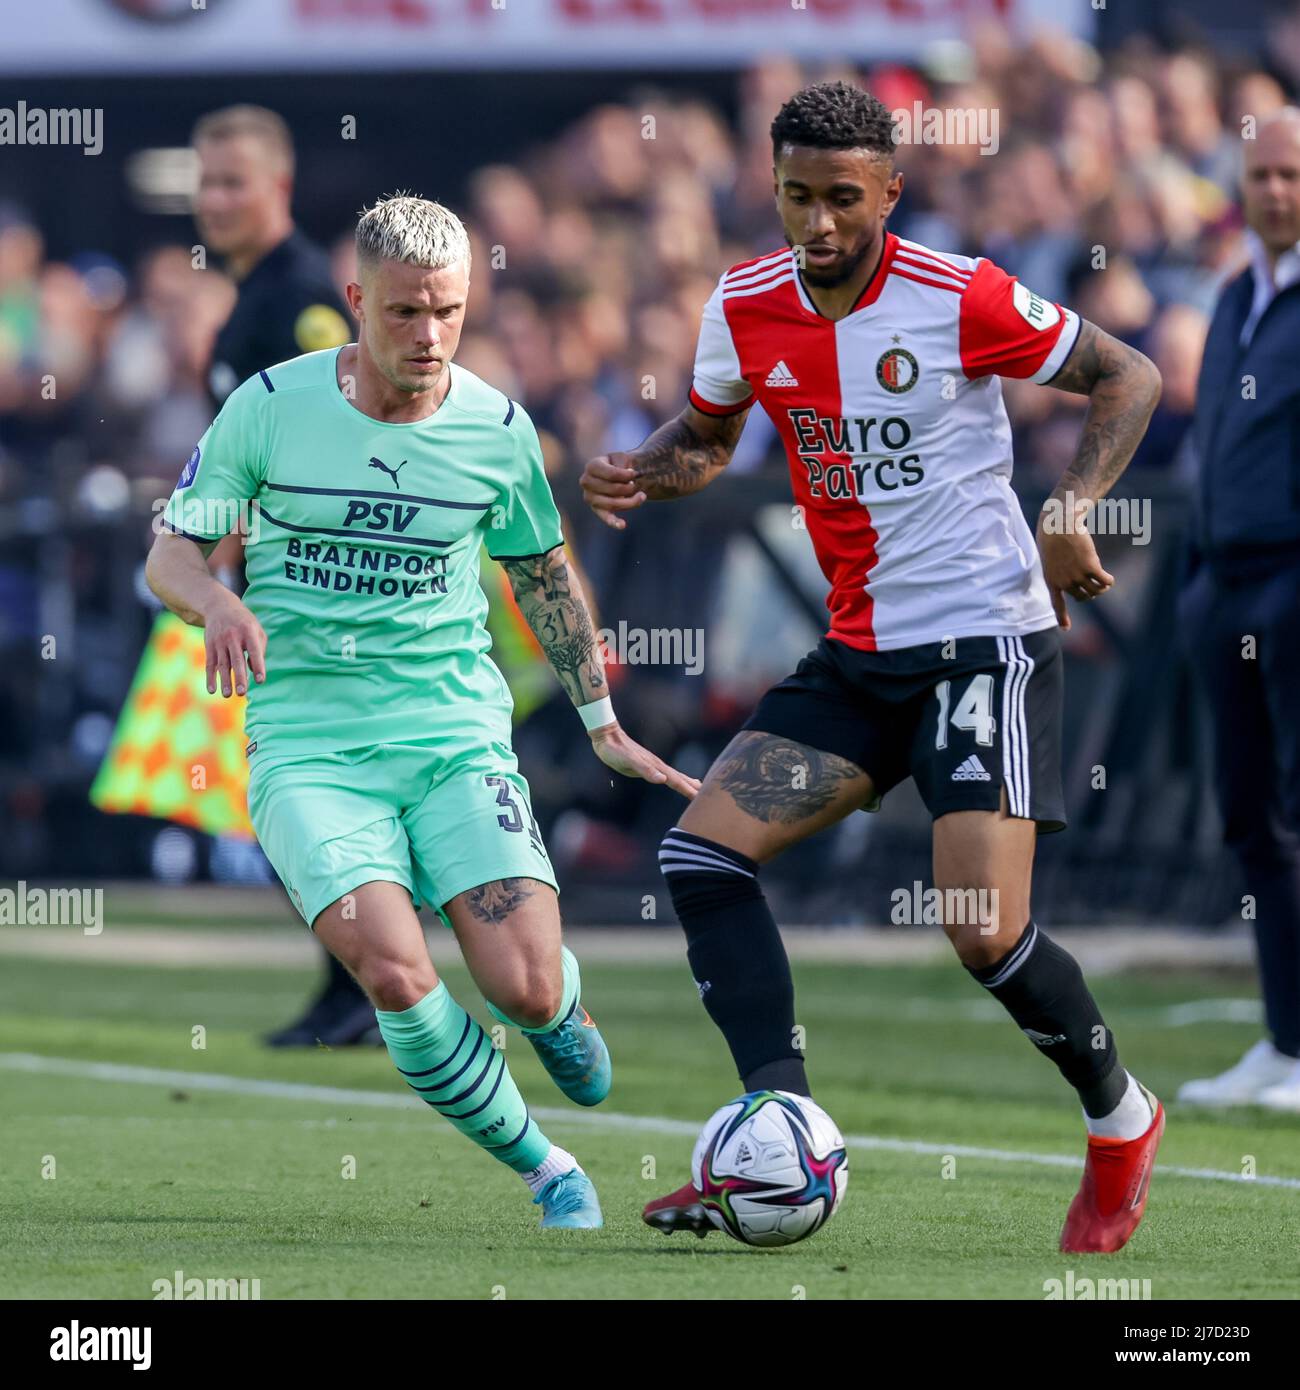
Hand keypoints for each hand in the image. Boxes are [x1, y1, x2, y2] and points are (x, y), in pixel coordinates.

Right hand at [201, 590, 266, 696]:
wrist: (219, 607)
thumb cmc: (245, 623)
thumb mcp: (257, 630)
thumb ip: (260, 650)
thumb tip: (253, 671)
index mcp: (248, 632)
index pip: (254, 651)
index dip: (258, 666)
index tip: (260, 680)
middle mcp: (233, 637)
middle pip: (236, 660)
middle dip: (239, 677)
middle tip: (242, 693)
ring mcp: (220, 642)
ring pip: (222, 664)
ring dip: (224, 680)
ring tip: (228, 695)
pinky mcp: (210, 646)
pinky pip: (210, 663)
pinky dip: (210, 677)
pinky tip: (212, 689)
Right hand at [580, 451, 645, 530]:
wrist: (614, 473)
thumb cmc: (618, 464)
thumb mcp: (621, 458)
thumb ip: (624, 465)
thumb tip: (630, 476)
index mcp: (592, 466)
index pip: (611, 474)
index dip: (627, 475)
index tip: (635, 473)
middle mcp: (586, 482)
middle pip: (613, 489)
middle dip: (629, 488)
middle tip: (636, 484)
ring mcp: (590, 497)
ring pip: (612, 503)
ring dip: (630, 502)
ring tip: (642, 496)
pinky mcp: (596, 509)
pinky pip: (605, 517)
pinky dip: (614, 522)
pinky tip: (622, 525)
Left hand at [588, 723, 700, 799]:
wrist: (607, 736)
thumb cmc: (615, 750)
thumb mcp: (628, 761)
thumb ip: (645, 770)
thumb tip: (663, 780)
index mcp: (655, 766)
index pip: (675, 781)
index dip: (687, 789)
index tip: (700, 797)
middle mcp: (656, 766)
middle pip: (678, 778)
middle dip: (691, 787)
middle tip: (704, 796)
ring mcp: (651, 765)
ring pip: (673, 775)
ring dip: (685, 782)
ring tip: (697, 786)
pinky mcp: (644, 766)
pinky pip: (663, 774)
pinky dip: (672, 778)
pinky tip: (670, 779)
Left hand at [1037, 509, 1113, 630]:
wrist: (1059, 524)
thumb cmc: (1053, 537)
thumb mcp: (1050, 557)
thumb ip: (1059, 571)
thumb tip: (1073, 580)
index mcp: (1051, 581)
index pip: (1056, 604)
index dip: (1062, 617)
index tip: (1065, 628)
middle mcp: (1064, 582)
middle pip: (1082, 597)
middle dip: (1089, 593)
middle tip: (1093, 584)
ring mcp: (1077, 576)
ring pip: (1095, 591)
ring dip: (1102, 588)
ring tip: (1103, 582)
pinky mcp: (1090, 567)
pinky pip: (1105, 581)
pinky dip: (1109, 581)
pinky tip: (1109, 578)